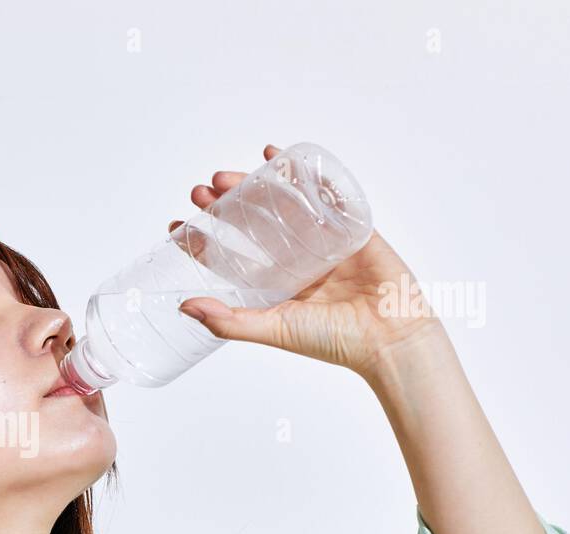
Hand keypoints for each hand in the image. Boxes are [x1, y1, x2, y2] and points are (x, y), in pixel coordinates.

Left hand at [175, 144, 443, 380]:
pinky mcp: (350, 227)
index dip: (206, 239)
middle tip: (201, 192)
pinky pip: (324, 193)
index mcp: (275, 286)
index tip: (180, 226)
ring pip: (282, 205)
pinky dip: (302, 173)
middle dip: (225, 205)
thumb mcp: (272, 329)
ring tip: (224, 177)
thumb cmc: (334, 341)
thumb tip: (183, 306)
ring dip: (252, 185)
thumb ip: (228, 320)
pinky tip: (277, 156)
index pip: (232, 256)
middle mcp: (296, 262)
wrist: (390, 338)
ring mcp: (323, 242)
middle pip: (253, 223)